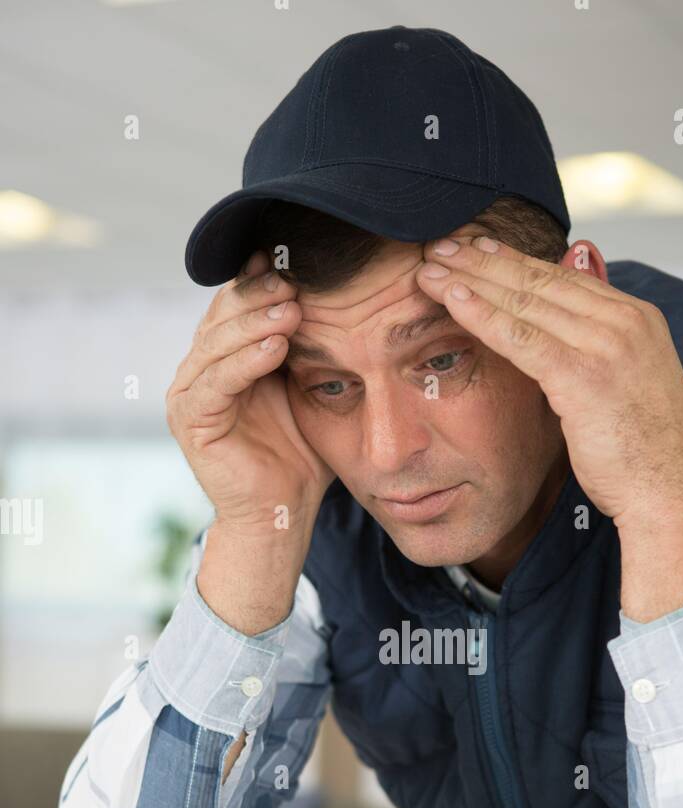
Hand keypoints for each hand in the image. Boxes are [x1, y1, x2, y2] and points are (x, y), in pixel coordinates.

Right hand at [166, 250, 333, 536]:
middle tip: (293, 278)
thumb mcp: (308, 388)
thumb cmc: (301, 455)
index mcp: (224, 358)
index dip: (261, 280)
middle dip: (258, 294)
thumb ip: (308, 347)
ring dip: (255, 321)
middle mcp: (199, 370)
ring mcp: (189, 394)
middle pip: (222, 316)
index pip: (236, 305)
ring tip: (291, 306)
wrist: (282, 512)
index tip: (294, 259)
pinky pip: (217, 381)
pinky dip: (245, 360)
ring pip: (217, 343)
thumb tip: (333, 292)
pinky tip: (276, 346)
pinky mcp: (190, 421)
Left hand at [415, 235, 682, 528]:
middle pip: (541, 280)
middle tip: (441, 245)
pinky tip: (450, 300)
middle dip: (485, 261)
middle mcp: (626, 320)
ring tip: (430, 268)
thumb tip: (570, 319)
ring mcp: (607, 345)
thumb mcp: (627, 386)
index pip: (564, 277)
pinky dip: (481, 314)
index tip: (477, 249)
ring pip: (525, 301)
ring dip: (472, 280)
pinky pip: (520, 337)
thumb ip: (600, 347)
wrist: (672, 494)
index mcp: (638, 317)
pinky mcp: (583, 376)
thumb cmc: (646, 454)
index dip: (515, 261)